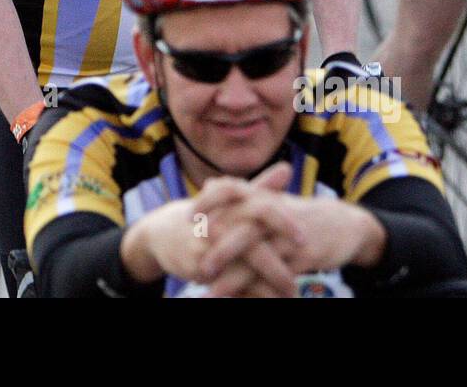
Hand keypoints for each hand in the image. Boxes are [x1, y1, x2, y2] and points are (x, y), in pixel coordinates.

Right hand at [122, 180, 286, 293]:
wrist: (161, 231)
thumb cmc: (206, 213)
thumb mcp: (230, 197)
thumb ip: (261, 186)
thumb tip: (287, 167)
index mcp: (230, 202)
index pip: (261, 208)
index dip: (283, 223)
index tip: (305, 238)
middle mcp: (218, 222)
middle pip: (252, 246)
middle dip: (277, 268)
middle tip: (298, 283)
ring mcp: (206, 246)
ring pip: (241, 272)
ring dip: (265, 288)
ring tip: (288, 296)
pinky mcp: (196, 267)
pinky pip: (226, 285)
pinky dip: (247, 295)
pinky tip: (265, 300)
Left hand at [198, 164, 384, 290]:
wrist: (345, 223)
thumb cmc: (300, 214)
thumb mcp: (272, 199)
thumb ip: (239, 193)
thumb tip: (211, 182)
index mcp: (263, 197)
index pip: (231, 190)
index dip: (208, 201)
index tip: (186, 216)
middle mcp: (275, 215)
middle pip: (245, 231)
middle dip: (221, 250)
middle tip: (198, 267)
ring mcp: (290, 237)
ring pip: (259, 260)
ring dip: (235, 279)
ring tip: (212, 294)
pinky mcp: (305, 257)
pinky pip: (279, 277)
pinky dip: (260, 291)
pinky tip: (244, 301)